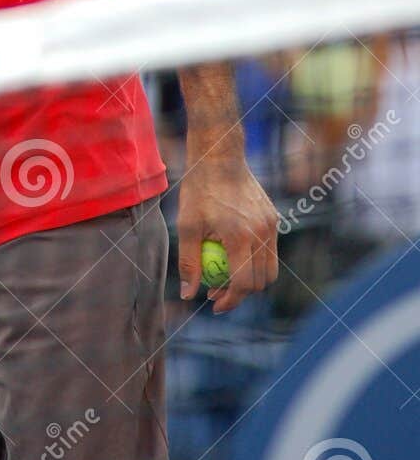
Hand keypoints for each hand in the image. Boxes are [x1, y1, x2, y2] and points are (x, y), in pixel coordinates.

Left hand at [177, 153, 278, 313]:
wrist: (220, 156)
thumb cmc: (199, 189)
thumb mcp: (186, 225)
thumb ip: (189, 262)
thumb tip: (188, 294)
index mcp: (240, 236)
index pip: (243, 284)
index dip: (229, 300)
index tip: (213, 304)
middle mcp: (262, 232)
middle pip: (260, 281)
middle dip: (240, 294)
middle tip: (216, 292)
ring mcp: (271, 225)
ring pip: (270, 269)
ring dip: (251, 280)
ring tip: (225, 277)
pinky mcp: (274, 217)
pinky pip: (270, 250)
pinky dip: (256, 260)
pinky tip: (234, 254)